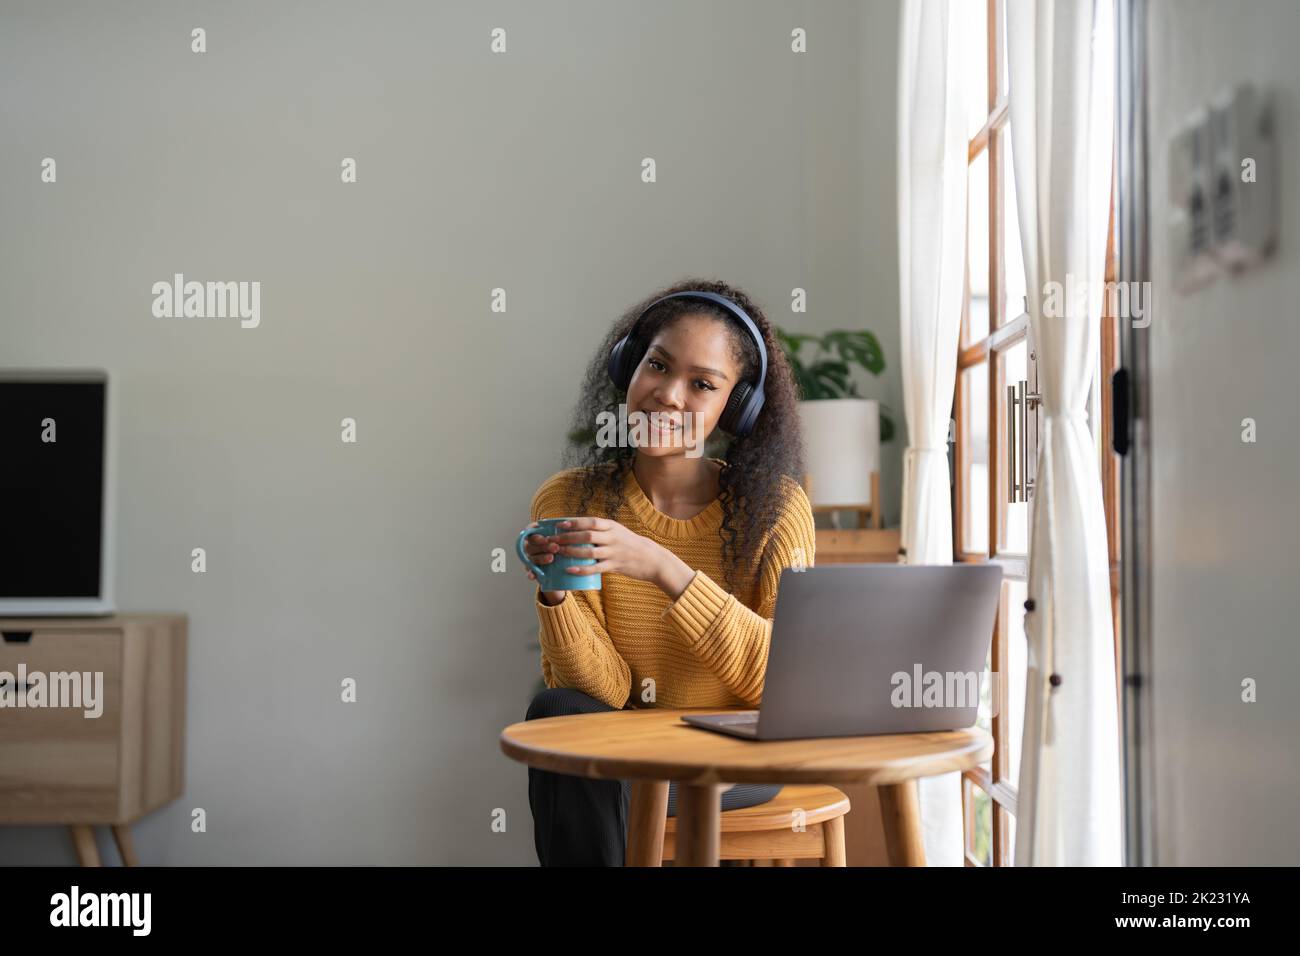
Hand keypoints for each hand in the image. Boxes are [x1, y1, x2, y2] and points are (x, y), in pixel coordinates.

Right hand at [521, 524, 567, 604]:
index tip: (548, 537)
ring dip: (539, 558)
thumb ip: (572, 530)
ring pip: (530, 558)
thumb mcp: (569, 538)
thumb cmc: (567, 550)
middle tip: (556, 548)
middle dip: (543, 546)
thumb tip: (587, 524)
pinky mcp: (533, 571)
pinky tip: (533, 576)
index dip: (537, 534)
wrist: (562, 571)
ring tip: (551, 558)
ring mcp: (531, 559)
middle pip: (531, 545)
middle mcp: (531, 546)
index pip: (531, 531)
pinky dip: (530, 574)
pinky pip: (529, 572)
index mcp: (537, 535)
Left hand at [550, 517, 691, 595]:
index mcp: (612, 526)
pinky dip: (582, 569)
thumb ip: (602, 530)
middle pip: (587, 535)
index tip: (559, 525)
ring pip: (589, 551)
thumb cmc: (630, 545)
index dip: (574, 523)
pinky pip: (596, 568)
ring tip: (559, 554)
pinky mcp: (615, 566)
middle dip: (568, 538)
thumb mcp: (618, 531)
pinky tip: (570, 570)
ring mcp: (614, 552)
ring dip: (572, 552)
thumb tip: (578, 528)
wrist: (652, 559)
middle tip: (552, 541)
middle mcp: (613, 537)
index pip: (591, 522)